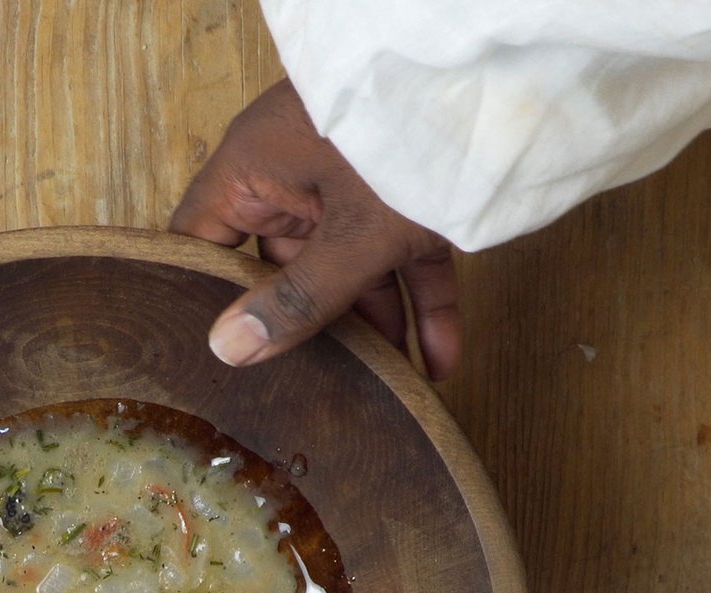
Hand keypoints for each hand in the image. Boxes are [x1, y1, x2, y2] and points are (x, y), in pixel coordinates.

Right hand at [170, 79, 460, 380]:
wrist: (511, 87)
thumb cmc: (413, 140)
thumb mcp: (351, 236)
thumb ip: (296, 298)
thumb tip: (229, 348)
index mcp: (258, 168)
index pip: (203, 239)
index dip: (199, 296)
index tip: (208, 357)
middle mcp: (298, 177)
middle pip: (283, 269)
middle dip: (303, 329)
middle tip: (308, 386)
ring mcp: (352, 188)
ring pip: (351, 272)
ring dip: (376, 329)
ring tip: (385, 383)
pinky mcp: (406, 199)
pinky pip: (403, 261)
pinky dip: (423, 307)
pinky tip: (440, 361)